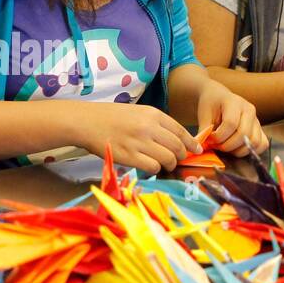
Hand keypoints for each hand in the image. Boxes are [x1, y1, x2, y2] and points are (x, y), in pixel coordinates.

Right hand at [75, 103, 198, 174]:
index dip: (191, 143)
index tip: (196, 150)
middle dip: (180, 156)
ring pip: (167, 159)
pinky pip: (153, 167)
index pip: (180, 131)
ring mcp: (139, 143)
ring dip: (168, 164)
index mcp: (152, 114)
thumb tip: (175, 140)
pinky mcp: (129, 157)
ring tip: (162, 164)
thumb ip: (156, 124)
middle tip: (176, 159)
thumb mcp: (137, 112)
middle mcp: (149, 127)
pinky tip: (149, 166)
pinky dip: (155, 169)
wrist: (86, 122)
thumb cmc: (111, 117)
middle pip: (177, 147)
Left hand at [196, 79, 267, 154]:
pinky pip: (262, 144)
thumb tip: (200, 147)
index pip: (231, 123)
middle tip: (217, 145)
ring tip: (226, 147)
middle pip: (243, 134)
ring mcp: (257, 120)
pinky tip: (237, 149)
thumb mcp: (204, 114)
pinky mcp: (260, 129)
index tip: (210, 139)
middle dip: (227, 146)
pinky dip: (251, 151)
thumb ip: (203, 131)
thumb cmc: (211, 105)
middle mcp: (249, 110)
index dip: (219, 136)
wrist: (219, 97)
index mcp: (234, 102)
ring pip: (254, 142)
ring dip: (238, 150)